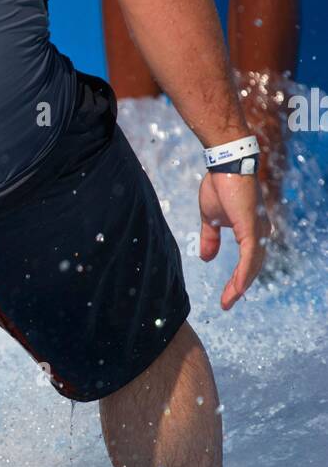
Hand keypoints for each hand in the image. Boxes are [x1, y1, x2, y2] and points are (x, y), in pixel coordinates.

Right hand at [199, 171, 270, 310]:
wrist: (224, 163)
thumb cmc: (220, 184)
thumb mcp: (211, 218)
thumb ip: (210, 239)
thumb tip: (207, 258)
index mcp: (250, 229)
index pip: (248, 261)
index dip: (238, 279)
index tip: (226, 296)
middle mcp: (259, 232)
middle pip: (252, 267)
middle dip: (239, 288)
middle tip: (226, 304)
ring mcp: (256, 230)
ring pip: (252, 266)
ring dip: (240, 285)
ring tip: (229, 301)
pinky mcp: (251, 227)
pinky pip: (250, 257)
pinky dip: (244, 274)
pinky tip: (238, 288)